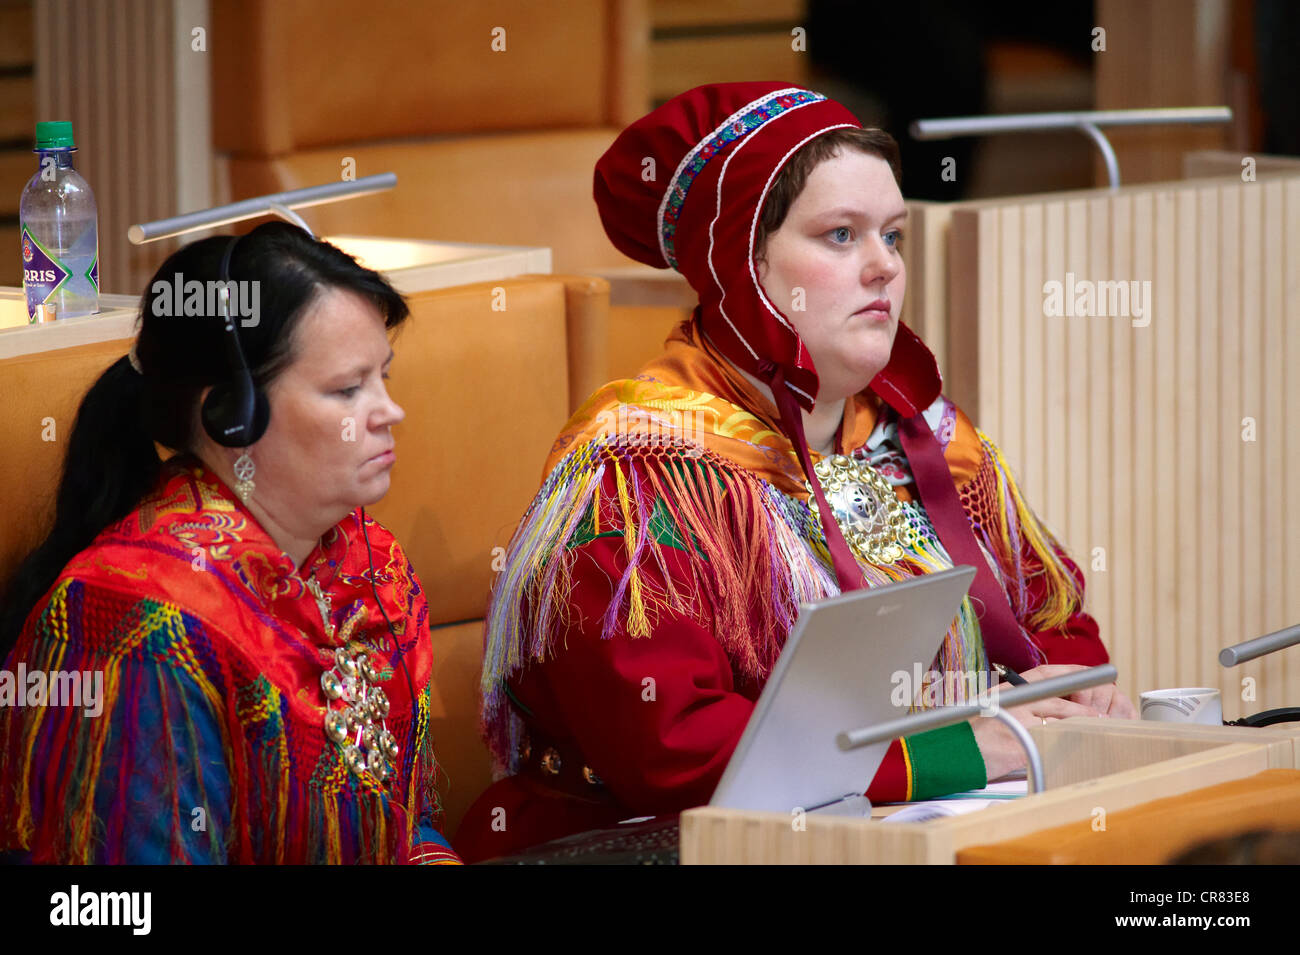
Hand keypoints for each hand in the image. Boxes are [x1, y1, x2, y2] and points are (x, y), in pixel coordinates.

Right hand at [969, 664, 1135, 781]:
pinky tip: (1078, 744)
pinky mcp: (1022, 742)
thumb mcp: (993, 706)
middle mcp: (1014, 700)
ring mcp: (1018, 720)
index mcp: (1009, 688)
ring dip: (1082, 725)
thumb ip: (1019, 700)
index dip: (1072, 674)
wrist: (955, 751)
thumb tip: (1050, 702)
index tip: (1089, 676)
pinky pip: (1054, 739)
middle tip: (1100, 715)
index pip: (1047, 673)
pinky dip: (1069, 741)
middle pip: (1059, 701)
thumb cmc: (973, 732)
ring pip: (1061, 720)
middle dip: (1084, 709)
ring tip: (1096, 729)